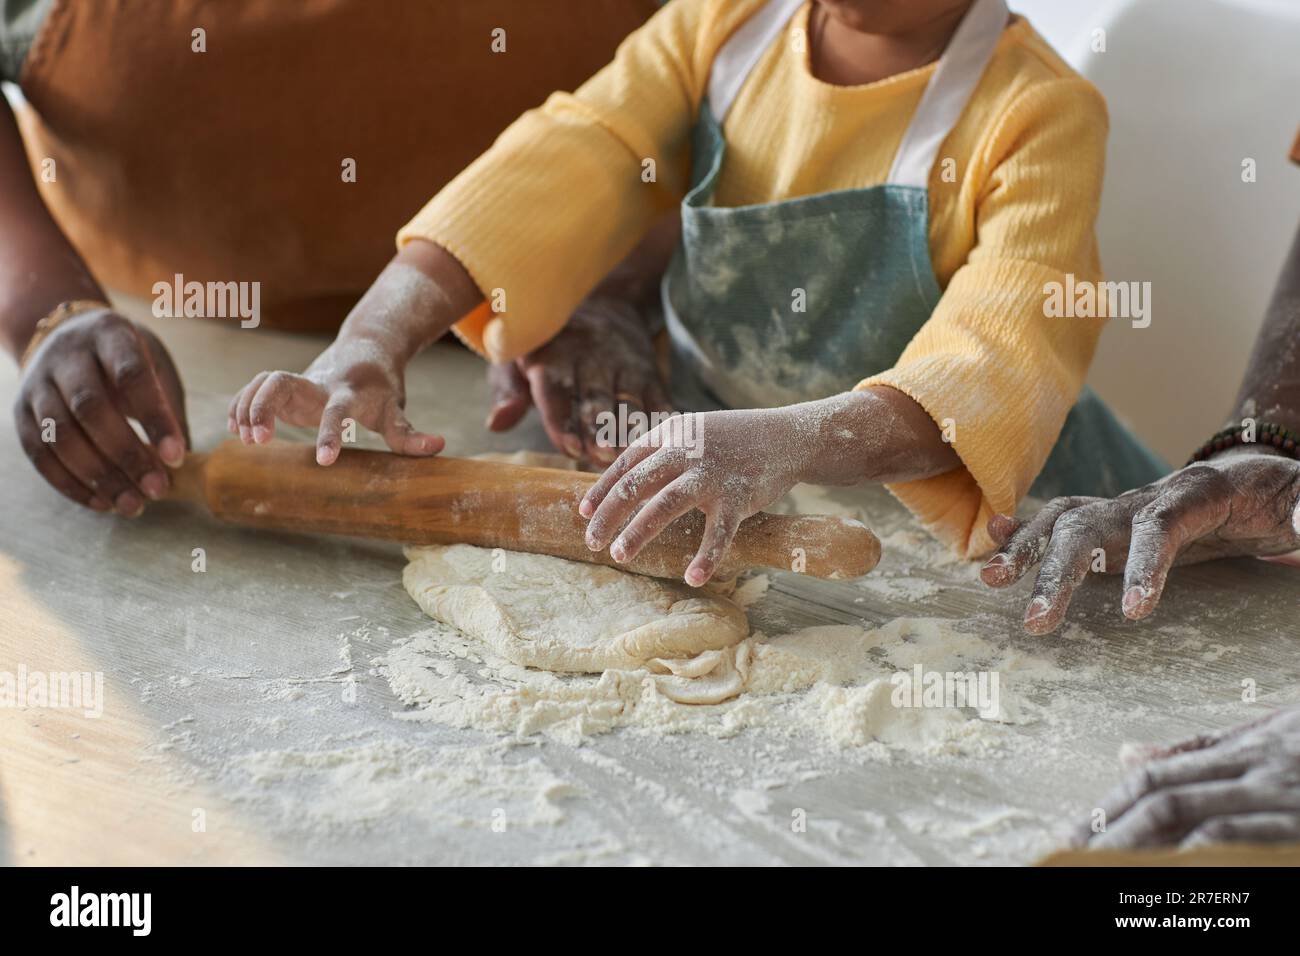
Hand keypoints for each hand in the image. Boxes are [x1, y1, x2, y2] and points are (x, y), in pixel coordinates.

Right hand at [14, 307, 188, 514]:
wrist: (65, 336)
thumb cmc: (125, 361)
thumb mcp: (155, 366)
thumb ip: (168, 407)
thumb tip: (181, 463)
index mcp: (109, 335)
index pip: (131, 376)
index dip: (154, 418)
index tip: (176, 457)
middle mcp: (67, 354)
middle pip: (90, 408)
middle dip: (126, 454)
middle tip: (157, 490)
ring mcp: (37, 382)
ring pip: (60, 434)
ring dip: (98, 476)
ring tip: (133, 505)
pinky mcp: (20, 410)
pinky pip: (39, 452)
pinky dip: (70, 483)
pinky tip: (102, 503)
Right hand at [227, 334, 441, 465]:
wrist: (365, 350)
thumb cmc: (381, 388)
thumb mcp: (396, 411)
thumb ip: (411, 435)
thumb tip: (440, 447)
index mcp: (348, 393)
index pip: (337, 412)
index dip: (331, 434)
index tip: (324, 461)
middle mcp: (318, 384)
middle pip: (282, 383)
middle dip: (264, 408)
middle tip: (258, 440)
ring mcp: (299, 381)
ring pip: (263, 381)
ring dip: (246, 406)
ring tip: (242, 437)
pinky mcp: (284, 385)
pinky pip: (254, 387)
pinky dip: (240, 404)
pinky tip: (235, 428)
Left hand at [485, 297, 671, 464]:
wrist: (605, 307)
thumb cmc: (548, 347)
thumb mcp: (517, 360)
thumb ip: (508, 393)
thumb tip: (497, 424)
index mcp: (550, 357)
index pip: (556, 392)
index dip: (563, 420)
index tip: (569, 446)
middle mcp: (588, 358)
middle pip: (594, 399)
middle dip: (599, 428)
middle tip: (604, 456)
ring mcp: (622, 364)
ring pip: (627, 400)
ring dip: (631, 428)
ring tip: (635, 453)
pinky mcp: (649, 372)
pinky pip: (658, 396)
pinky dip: (663, 417)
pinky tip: (670, 438)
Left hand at [579, 406, 815, 585]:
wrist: (787, 436)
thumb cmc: (732, 442)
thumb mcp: (692, 436)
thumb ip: (661, 455)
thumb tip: (622, 486)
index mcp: (671, 434)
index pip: (626, 463)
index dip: (601, 490)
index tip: (582, 514)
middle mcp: (686, 450)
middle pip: (636, 483)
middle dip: (608, 515)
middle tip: (592, 542)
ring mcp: (711, 473)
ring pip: (666, 504)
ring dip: (638, 531)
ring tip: (619, 555)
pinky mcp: (739, 495)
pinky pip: (718, 532)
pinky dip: (705, 556)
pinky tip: (692, 578)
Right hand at [981, 452, 1299, 633]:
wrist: (1260, 477)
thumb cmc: (1283, 496)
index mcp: (1197, 493)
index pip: (1160, 525)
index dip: (1143, 565)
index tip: (1134, 614)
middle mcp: (1147, 496)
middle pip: (1089, 523)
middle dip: (1057, 570)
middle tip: (1036, 622)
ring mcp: (1123, 509)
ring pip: (1062, 520)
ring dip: (1025, 550)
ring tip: (991, 581)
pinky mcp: (1111, 525)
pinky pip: (1059, 521)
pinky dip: (1022, 530)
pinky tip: (989, 542)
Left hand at [1076, 706, 1299, 848]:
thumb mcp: (1266, 737)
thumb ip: (1200, 750)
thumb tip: (1126, 753)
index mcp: (1239, 754)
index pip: (1155, 779)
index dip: (1109, 807)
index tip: (1075, 832)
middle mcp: (1255, 774)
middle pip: (1166, 803)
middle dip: (1115, 832)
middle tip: (1077, 853)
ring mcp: (1281, 800)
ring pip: (1199, 822)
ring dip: (1148, 847)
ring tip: (1110, 865)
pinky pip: (1243, 838)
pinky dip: (1204, 851)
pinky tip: (1174, 865)